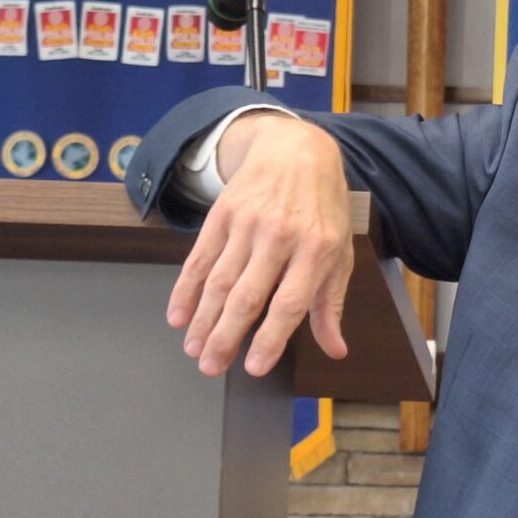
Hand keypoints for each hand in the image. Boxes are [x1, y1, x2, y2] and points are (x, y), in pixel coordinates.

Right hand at [167, 112, 352, 376]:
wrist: (295, 150)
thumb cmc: (323, 210)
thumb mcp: (339, 252)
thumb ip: (331, 304)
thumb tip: (336, 350)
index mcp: (317, 248)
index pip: (290, 302)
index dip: (271, 337)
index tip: (254, 367)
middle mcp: (281, 236)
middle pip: (248, 295)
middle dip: (226, 336)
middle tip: (211, 367)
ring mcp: (248, 223)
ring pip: (219, 281)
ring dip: (203, 320)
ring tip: (194, 349)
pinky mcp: (222, 214)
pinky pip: (199, 258)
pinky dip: (185, 290)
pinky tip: (178, 316)